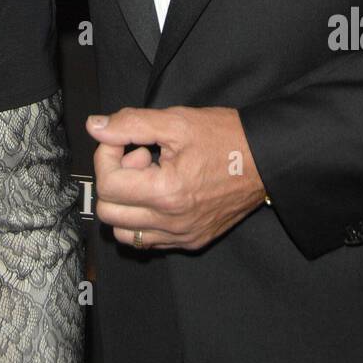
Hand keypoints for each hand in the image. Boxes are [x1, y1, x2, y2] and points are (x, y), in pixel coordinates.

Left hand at [87, 106, 266, 251]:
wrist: (267, 160)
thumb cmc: (225, 138)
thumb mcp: (177, 121)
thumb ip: (131, 124)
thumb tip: (95, 127)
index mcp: (167, 192)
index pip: (108, 184)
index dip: (106, 155)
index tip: (123, 140)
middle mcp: (173, 222)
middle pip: (109, 211)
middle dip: (114, 178)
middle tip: (138, 156)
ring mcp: (182, 236)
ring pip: (125, 232)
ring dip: (126, 202)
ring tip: (149, 177)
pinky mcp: (192, 241)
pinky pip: (148, 240)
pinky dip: (143, 218)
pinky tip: (160, 192)